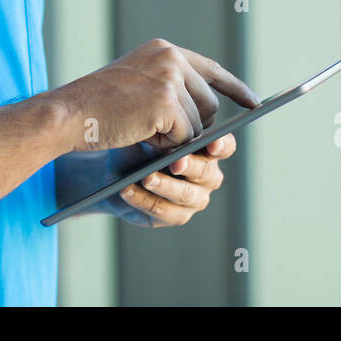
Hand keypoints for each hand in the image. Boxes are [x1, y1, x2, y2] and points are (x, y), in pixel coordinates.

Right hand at [52, 39, 258, 152]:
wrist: (68, 114)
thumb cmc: (96, 107)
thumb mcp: (135, 85)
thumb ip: (169, 88)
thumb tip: (209, 115)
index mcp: (163, 50)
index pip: (211, 68)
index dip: (235, 88)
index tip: (255, 103)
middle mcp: (170, 58)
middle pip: (208, 104)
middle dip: (193, 127)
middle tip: (160, 133)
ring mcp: (170, 79)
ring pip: (197, 125)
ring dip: (175, 138)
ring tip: (142, 130)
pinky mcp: (166, 103)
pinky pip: (185, 138)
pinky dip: (167, 146)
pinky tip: (141, 136)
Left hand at [108, 134, 237, 227]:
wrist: (115, 170)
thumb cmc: (139, 146)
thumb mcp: (149, 131)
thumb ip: (165, 127)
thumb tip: (173, 125)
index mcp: (206, 150)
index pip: (225, 147)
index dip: (221, 146)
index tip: (212, 144)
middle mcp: (206, 176)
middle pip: (206, 172)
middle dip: (190, 166)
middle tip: (175, 162)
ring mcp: (193, 198)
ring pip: (186, 195)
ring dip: (165, 186)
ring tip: (146, 177)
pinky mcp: (174, 216)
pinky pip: (163, 211)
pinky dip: (143, 199)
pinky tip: (128, 190)